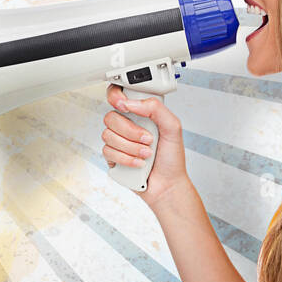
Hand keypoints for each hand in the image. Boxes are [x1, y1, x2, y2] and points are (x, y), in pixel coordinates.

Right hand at [103, 84, 190, 209]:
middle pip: (111, 117)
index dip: (115, 97)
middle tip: (147, 139)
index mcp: (140, 115)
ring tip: (146, 154)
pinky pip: (107, 152)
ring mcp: (118, 142)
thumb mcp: (173, 128)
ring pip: (108, 136)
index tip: (124, 106)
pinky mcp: (112, 157)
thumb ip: (156, 108)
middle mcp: (127, 126)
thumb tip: (132, 103)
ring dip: (131, 148)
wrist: (168, 185)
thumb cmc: (171, 159)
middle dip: (130, 131)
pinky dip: (126, 159)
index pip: (118, 97)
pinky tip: (138, 163)